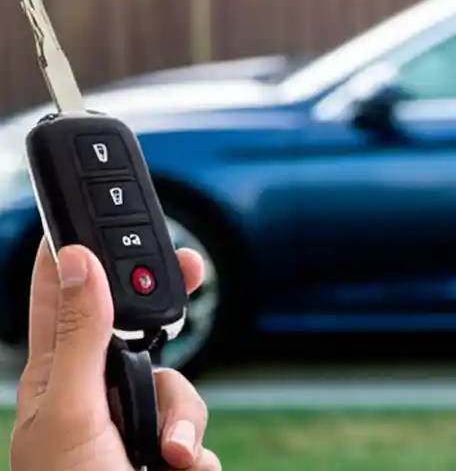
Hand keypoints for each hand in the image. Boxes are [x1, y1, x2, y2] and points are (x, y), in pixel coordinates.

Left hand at [10, 242, 218, 469]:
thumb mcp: (70, 412)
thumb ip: (80, 338)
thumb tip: (79, 262)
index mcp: (57, 376)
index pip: (65, 297)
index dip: (76, 253)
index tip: (96, 212)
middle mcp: (97, 393)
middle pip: (140, 330)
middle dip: (168, 319)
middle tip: (193, 270)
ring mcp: (132, 421)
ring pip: (178, 386)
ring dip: (180, 422)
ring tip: (163, 454)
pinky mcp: (166, 449)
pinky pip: (196, 428)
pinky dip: (192, 453)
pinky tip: (171, 469)